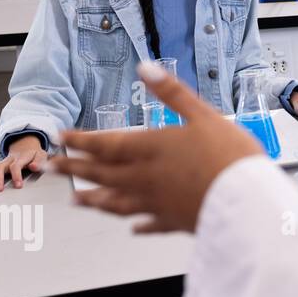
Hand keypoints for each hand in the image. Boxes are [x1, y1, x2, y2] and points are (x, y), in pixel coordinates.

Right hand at [0, 135, 47, 191]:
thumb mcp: (41, 155)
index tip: (18, 186)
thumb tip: (33, 167)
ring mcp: (2, 162)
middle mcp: (9, 160)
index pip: (16, 166)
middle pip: (0, 167)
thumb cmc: (34, 154)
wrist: (26, 146)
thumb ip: (38, 162)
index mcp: (21, 158)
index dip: (16, 176)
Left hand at [50, 61, 262, 233]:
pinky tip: (132, 228)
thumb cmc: (229, 156)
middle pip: (100, 173)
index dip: (80, 140)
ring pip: (115, 202)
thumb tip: (146, 69)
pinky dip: (137, 225)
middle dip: (73, 168)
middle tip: (50, 168)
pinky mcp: (173, 221)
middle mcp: (145, 177)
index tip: (61, 138)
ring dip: (92, 200)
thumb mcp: (204, 114)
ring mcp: (157, 202)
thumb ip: (173, 93)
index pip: (105, 144)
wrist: (247, 200)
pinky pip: (147, 224)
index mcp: (151, 148)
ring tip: (76, 201)